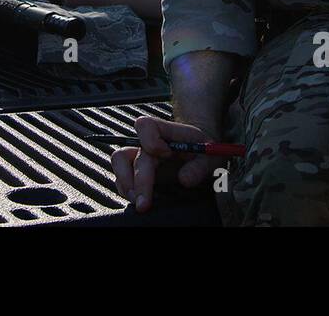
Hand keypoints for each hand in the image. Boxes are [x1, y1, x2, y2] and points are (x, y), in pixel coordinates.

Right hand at [109, 115, 225, 212]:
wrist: (200, 150)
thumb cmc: (203, 150)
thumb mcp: (210, 156)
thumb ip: (199, 167)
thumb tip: (184, 179)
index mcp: (165, 131)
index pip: (146, 126)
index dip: (152, 141)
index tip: (167, 155)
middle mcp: (148, 142)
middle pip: (129, 154)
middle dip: (137, 180)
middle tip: (145, 202)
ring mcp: (140, 155)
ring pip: (118, 161)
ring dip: (125, 183)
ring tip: (138, 201)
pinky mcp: (137, 169)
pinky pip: (121, 175)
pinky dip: (126, 188)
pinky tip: (139, 199)